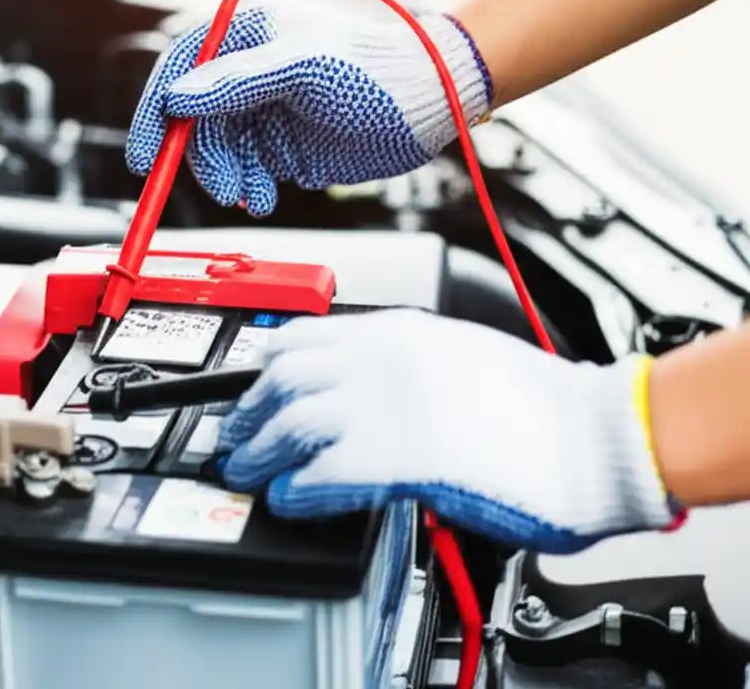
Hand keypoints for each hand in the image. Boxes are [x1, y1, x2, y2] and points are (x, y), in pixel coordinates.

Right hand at [126, 7, 492, 216]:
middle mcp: (248, 76)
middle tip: (225, 188)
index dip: (155, 113)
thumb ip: (237, 83)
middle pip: (194, 123)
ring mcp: (263, 113)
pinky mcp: (280, 147)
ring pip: (217, 153)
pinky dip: (248, 190)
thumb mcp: (303, 70)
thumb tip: (178, 99)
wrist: (430, 107)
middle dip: (203, 160)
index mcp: (247, 40)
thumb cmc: (378, 71)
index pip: (180, 72)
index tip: (145, 154)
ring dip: (228, 180)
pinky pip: (244, 173)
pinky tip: (266, 197)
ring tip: (254, 196)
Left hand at [218, 311, 682, 553]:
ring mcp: (384, 406)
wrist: (594, 437)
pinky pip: (317, 473)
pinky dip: (293, 488)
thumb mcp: (459, 356)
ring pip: (287, 421)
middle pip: (282, 377)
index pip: (303, 336)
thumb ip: (404, 366)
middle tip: (237, 436)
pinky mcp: (394, 458)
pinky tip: (289, 498)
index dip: (266, 367)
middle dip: (249, 411)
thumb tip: (365, 390)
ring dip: (258, 452)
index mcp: (398, 331)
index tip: (255, 386)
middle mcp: (381, 360)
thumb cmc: (544, 406)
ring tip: (247, 472)